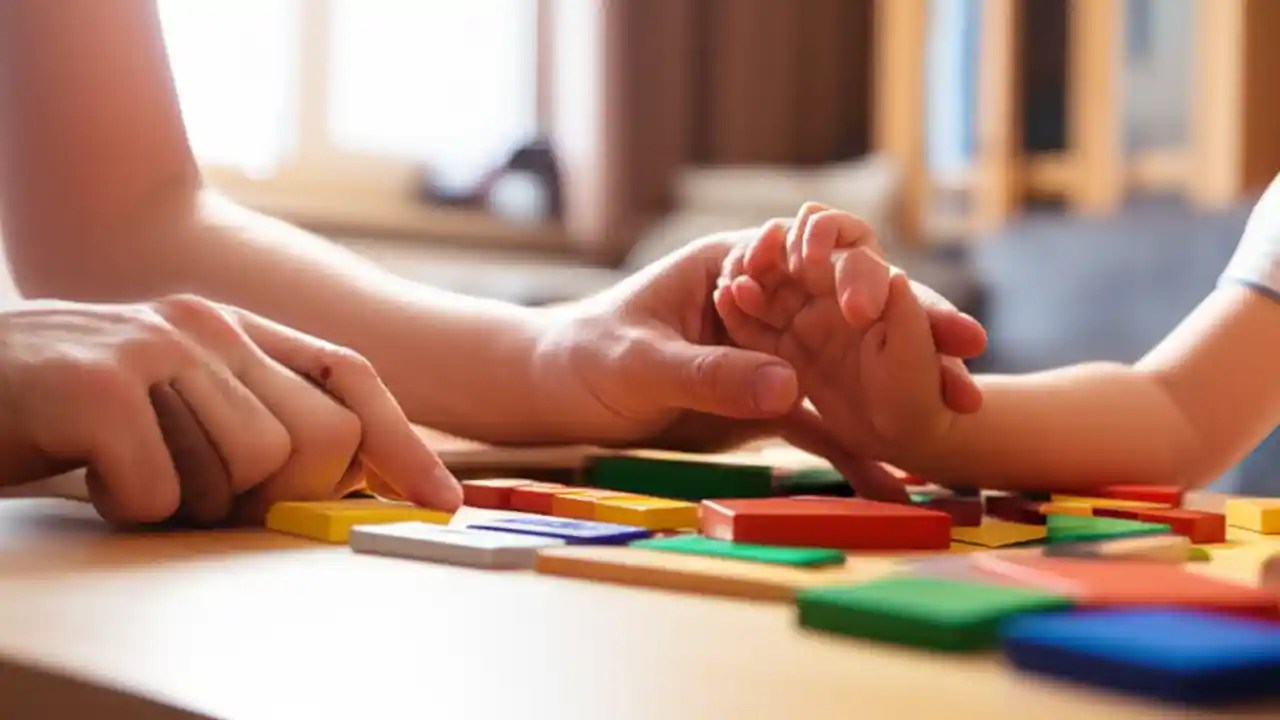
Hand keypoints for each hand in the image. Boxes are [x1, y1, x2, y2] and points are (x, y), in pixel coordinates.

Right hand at [0, 297, 460, 525]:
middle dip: (277, 494)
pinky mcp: (101, 389)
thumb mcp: (178, 402)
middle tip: (200, 488)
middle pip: (320, 440)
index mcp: (233, 327)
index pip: (351, 375)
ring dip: (191, 501)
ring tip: (131, 468)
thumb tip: (355, 480)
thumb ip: (258, 420)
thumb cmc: (71, 413)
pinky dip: (130, 508)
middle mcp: (205, 324)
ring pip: (250, 470)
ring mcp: (154, 348)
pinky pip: (166, 496)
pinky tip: (91, 473)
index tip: (440, 498)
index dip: (403, 442)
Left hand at [532, 217, 984, 454]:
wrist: (556, 394)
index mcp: (735, 263)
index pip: (822, 267)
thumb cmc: (585, 357)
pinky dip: (851, 448)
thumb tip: (787, 385)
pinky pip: (815, 422)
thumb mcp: (643, 363)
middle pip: (849, 319)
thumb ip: (709, 373)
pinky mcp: (760, 399)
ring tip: (954, 431)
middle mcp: (764, 302)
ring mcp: (768, 350)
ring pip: (844, 372)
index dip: (882, 289)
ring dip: (894, 401)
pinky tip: (890, 480)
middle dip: (911, 346)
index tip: (930, 318)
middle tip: (968, 373)